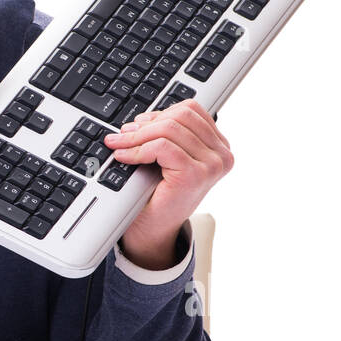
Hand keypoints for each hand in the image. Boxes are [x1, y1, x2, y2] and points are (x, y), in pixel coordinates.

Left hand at [102, 99, 233, 269]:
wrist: (154, 230)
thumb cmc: (160, 194)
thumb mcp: (168, 156)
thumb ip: (167, 134)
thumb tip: (142, 118)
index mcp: (219, 146)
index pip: (191, 110)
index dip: (160, 113)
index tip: (137, 124)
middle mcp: (221, 155)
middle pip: (180, 116)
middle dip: (145, 124)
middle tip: (122, 135)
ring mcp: (212, 165)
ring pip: (169, 129)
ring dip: (137, 136)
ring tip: (119, 144)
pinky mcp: (195, 174)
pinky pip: (162, 147)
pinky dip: (138, 149)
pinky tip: (124, 156)